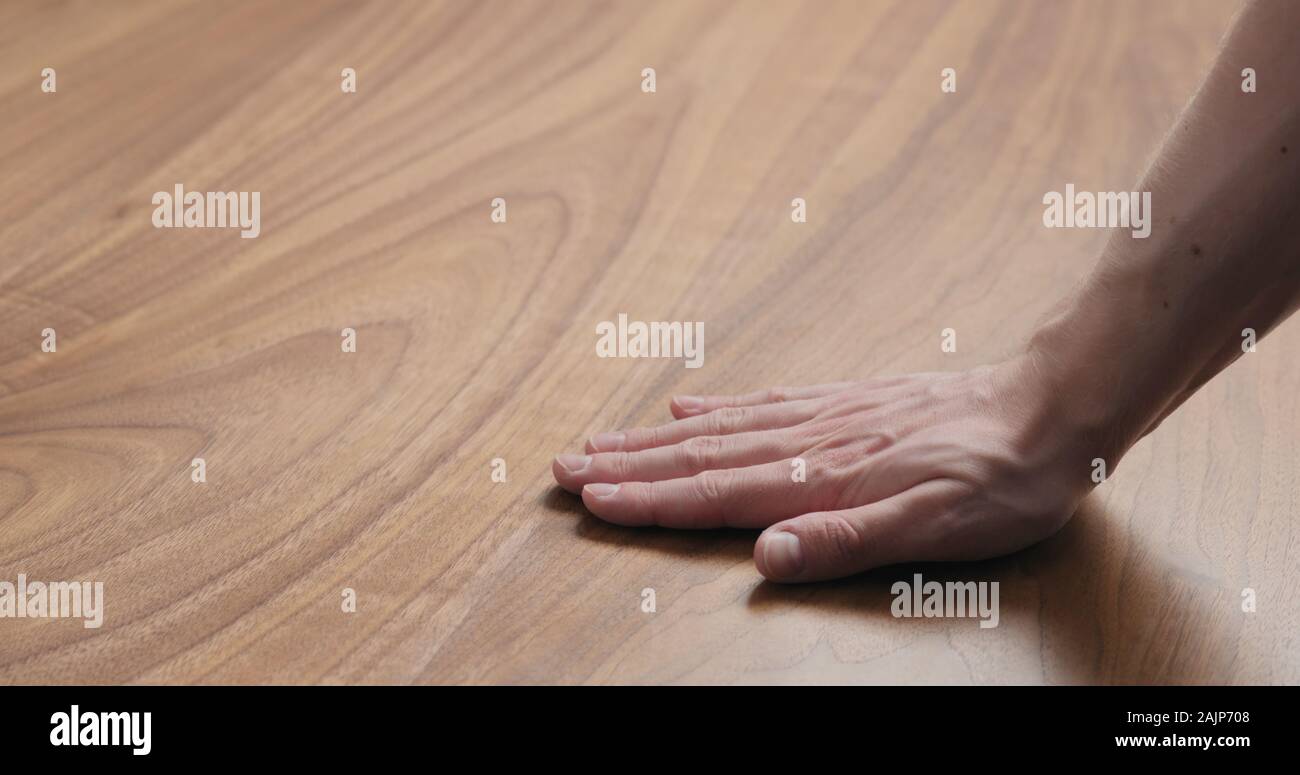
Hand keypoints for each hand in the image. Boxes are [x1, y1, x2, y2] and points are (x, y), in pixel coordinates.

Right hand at [552, 356, 1095, 581]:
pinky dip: (716, 407)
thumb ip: (846, 541)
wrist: (1051, 408)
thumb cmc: (1000, 480)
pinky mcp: (846, 402)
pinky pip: (764, 403)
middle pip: (700, 456)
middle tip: (563, 463)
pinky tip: (688, 404)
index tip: (590, 498)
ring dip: (654, 437)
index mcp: (823, 480)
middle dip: (627, 465)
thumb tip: (766, 556)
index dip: (650, 500)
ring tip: (601, 437)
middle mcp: (810, 443)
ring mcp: (824, 417)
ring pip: (721, 428)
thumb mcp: (937, 529)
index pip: (717, 494)